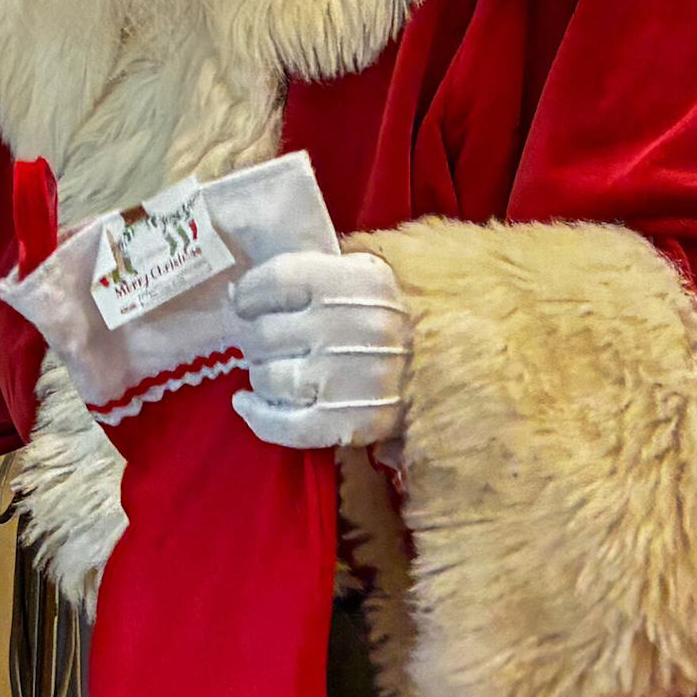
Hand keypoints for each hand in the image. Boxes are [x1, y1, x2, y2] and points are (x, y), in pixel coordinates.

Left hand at [226, 247, 410, 451]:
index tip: (244, 301)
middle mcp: (357, 326)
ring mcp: (353, 379)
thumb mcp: (369, 277)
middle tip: (262, 339)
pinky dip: (257, 415)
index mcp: (362, 280)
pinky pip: (284, 425)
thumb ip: (320, 271)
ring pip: (269, 377)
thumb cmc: (395, 320)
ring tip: (271, 368)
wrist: (454, 369)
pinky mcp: (352, 423)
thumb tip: (241, 292)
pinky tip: (246, 403)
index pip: (278, 278)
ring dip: (260, 374)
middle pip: (265, 332)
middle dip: (254, 337)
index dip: (249, 292)